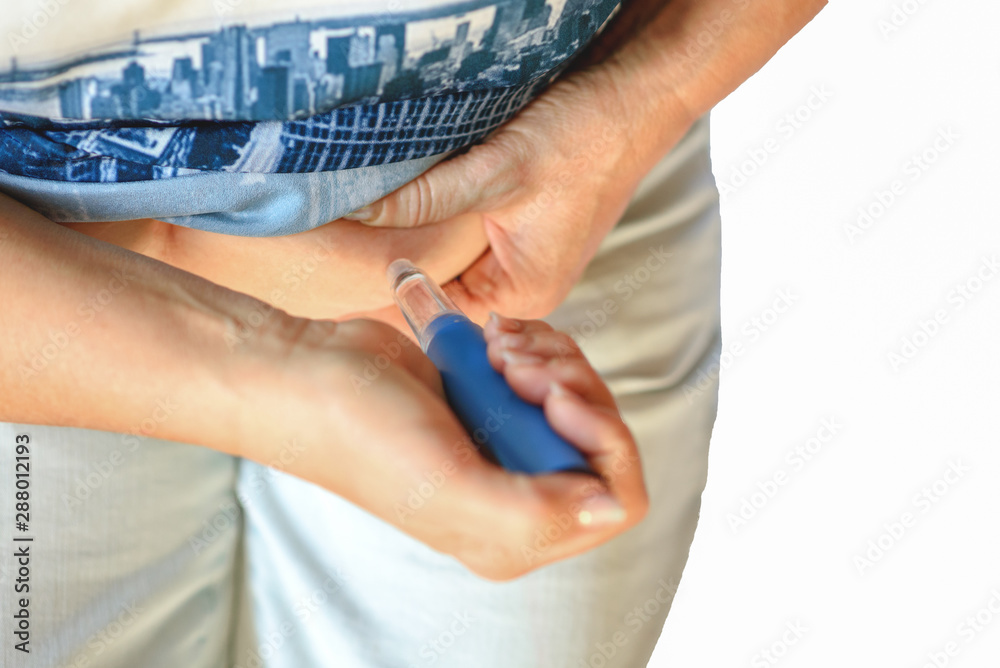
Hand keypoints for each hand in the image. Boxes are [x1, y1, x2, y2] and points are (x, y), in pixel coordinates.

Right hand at [226, 310, 646, 579]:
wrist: (307, 374)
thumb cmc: (361, 434)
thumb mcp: (446, 485)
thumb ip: (533, 512)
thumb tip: (608, 506)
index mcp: (515, 536)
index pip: (615, 497)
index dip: (600, 439)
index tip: (550, 398)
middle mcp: (518, 496)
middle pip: (602, 439)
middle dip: (569, 388)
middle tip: (515, 366)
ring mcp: (506, 446)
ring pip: (579, 397)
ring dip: (548, 360)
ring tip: (497, 350)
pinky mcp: (493, 402)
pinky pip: (551, 368)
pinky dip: (533, 344)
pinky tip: (494, 338)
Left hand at [343, 66, 694, 324]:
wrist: (635, 100)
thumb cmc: (585, 141)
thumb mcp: (494, 172)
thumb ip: (422, 200)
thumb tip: (354, 217)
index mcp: (524, 293)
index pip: (437, 316)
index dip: (385, 296)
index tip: (333, 281)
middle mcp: (525, 286)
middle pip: (442, 291)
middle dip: (397, 269)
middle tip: (336, 253)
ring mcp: (525, 258)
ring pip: (451, 261)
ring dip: (417, 242)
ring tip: (362, 228)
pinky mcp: (523, 229)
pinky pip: (467, 238)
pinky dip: (439, 223)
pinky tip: (409, 206)